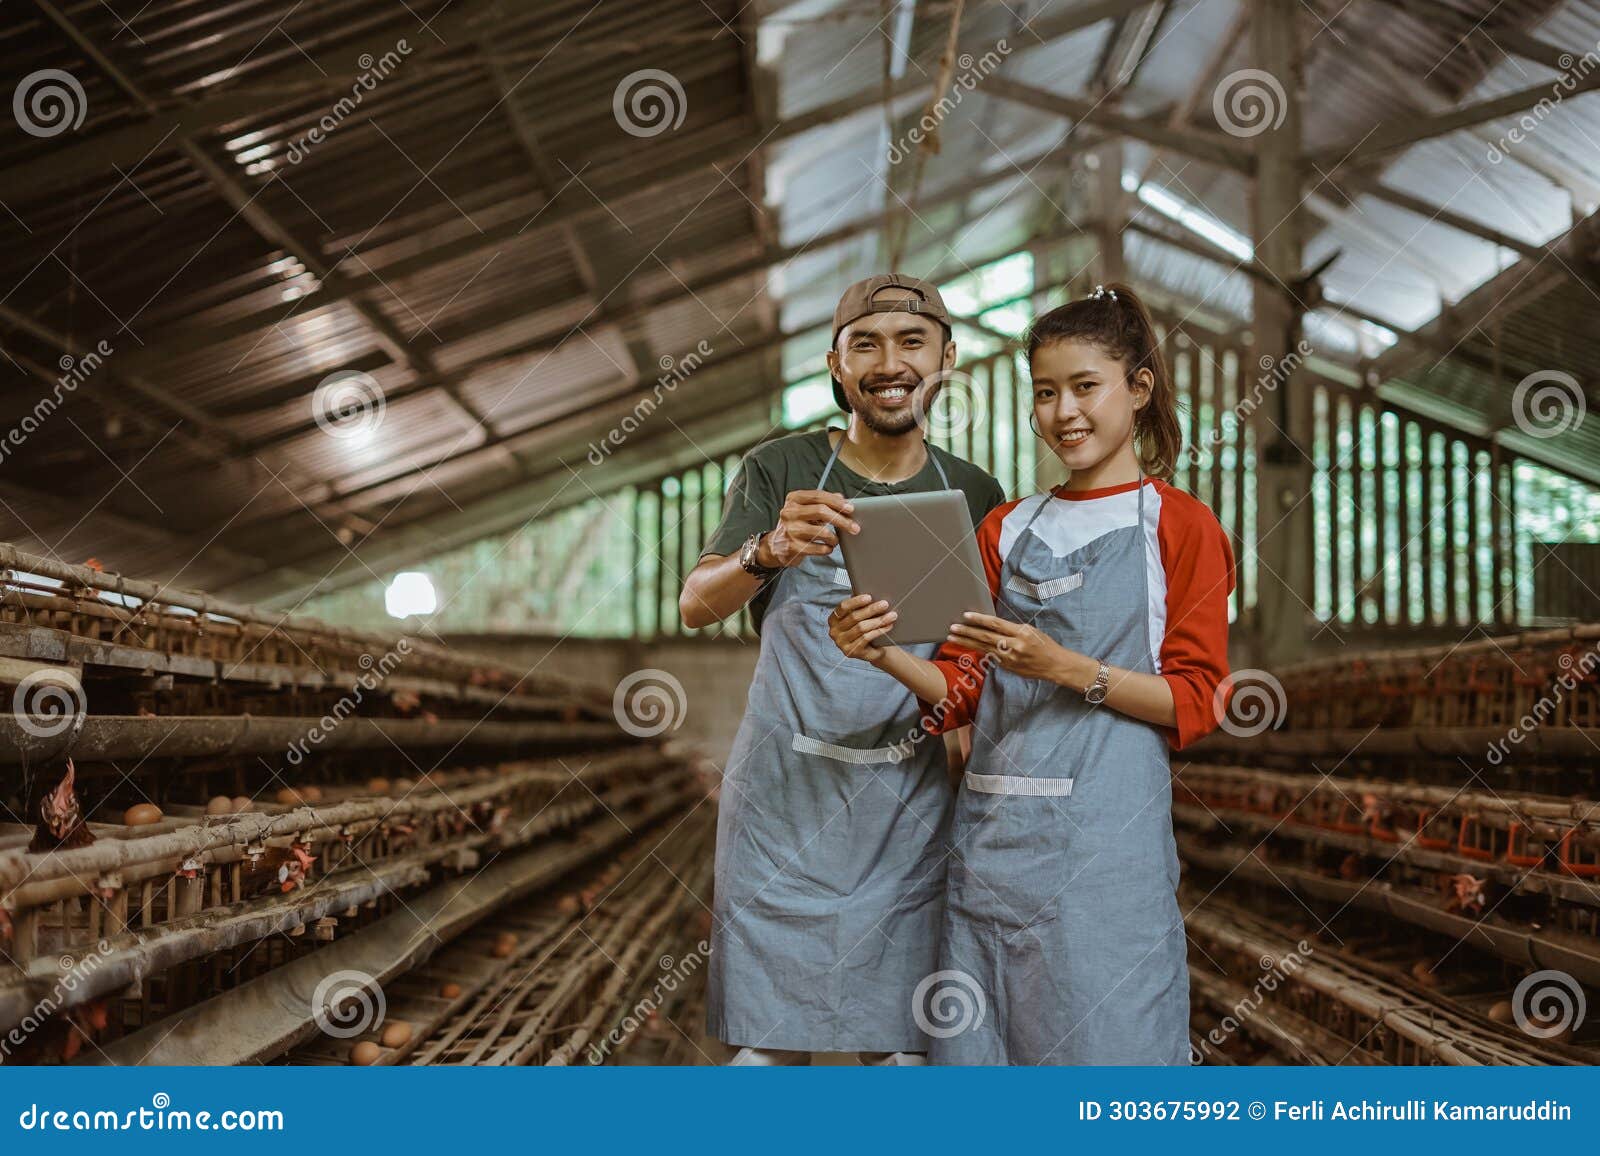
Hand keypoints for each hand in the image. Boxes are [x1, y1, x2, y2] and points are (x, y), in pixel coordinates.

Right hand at [758, 490, 859, 568]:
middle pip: (821, 511)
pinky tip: (827, 548)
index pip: (818, 496)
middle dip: (842, 520)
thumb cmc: (795, 525)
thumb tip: (842, 498)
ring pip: (822, 532)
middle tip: (854, 527)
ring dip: (834, 538)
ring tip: (835, 540)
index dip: (837, 502)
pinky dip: (827, 549)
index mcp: (793, 499)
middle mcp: (789, 512)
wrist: (775, 545)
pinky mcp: (792, 547)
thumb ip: (822, 502)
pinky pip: (818, 548)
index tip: (851, 508)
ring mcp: (790, 530)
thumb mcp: (805, 509)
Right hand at [828, 593, 896, 663]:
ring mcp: (841, 643)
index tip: (869, 597)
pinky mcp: (850, 652)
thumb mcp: (862, 615)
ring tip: (892, 615)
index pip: (843, 607)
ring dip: (878, 620)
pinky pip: (866, 638)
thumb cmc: (867, 628)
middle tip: (885, 604)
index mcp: (834, 619)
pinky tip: (888, 626)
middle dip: (871, 610)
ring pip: (861, 628)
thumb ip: (860, 605)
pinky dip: (879, 631)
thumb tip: (869, 589)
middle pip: (854, 617)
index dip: (856, 601)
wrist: (874, 649)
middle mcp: (834, 631)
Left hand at [946, 612, 1090, 685]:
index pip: (996, 624)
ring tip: (952, 637)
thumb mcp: (1030, 631)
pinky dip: (979, 650)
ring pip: (984, 648)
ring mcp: (1010, 658)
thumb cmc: (1044, 644)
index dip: (980, 619)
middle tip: (952, 628)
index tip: (966, 616)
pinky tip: (968, 646)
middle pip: (985, 637)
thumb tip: (991, 626)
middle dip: (966, 632)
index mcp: (1021, 633)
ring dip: (967, 642)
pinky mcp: (1007, 667)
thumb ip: (1011, 630)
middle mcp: (1014, 646)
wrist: (1055, 665)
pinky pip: (990, 656)